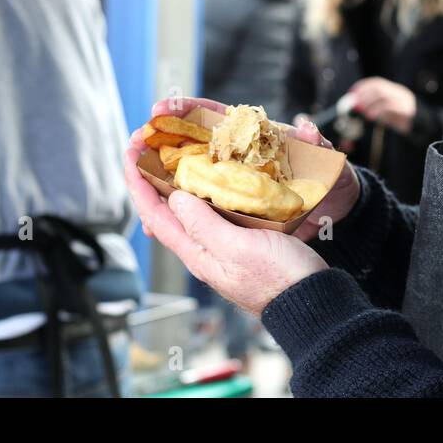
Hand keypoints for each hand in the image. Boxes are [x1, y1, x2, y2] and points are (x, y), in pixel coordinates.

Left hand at [123, 97, 340, 314]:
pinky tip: (213, 174)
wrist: (312, 299)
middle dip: (151, 175)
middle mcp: (204, 248)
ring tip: (173, 151)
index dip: (137, 182)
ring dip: (175, 178)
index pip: (153, 214)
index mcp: (197, 252)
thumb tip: (175, 197)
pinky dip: (206, 186)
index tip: (130, 151)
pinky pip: (213, 208)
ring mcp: (222, 244)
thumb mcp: (238, 248)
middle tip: (148, 143)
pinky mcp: (242, 239)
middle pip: (165, 209)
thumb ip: (204, 225)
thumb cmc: (278, 278)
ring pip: (189, 207)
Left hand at [349, 77, 416, 134]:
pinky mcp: (407, 110)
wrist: (423, 127)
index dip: (364, 86)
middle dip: (365, 94)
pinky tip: (371, 116)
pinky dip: (378, 111)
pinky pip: (390, 107)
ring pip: (384, 96)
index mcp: (395, 90)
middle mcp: (399, 92)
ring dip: (370, 103)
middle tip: (356, 103)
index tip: (352, 91)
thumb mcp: (388, 113)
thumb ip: (376, 108)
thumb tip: (359, 106)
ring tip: (363, 112)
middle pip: (380, 88)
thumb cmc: (402, 120)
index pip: (378, 82)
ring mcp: (404, 100)